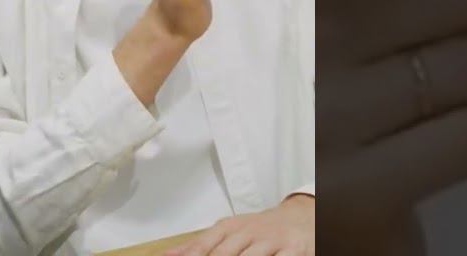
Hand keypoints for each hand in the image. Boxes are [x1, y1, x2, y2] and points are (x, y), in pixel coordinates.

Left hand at [164, 195, 314, 255]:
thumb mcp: (228, 231)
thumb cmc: (258, 228)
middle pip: (223, 255)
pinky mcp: (293, 249)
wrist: (299, 216)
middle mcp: (248, 233)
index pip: (202, 246)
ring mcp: (270, 241)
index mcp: (228, 228)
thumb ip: (197, 245)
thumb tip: (167, 255)